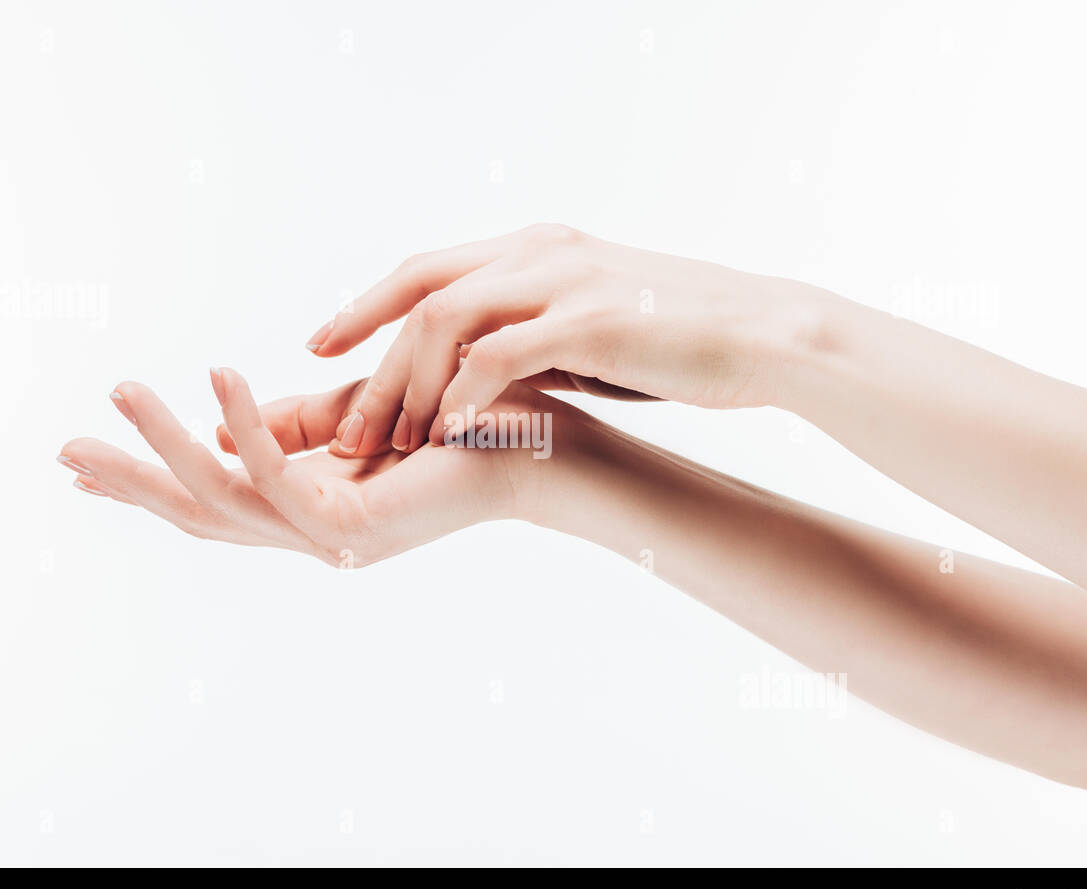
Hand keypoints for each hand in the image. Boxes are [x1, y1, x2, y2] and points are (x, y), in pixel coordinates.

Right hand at [56, 370, 568, 565]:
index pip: (214, 500)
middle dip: (130, 483)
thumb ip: (292, 420)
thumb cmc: (459, 427)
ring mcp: (329, 542)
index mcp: (310, 508)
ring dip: (165, 446)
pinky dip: (241, 428)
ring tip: (121, 390)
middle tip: (63, 450)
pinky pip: (278, 478)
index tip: (83, 461)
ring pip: (223, 500)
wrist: (539, 450)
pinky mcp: (352, 534)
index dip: (146, 481)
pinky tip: (216, 377)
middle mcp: (311, 535)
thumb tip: (222, 413)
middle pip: (199, 516)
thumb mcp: (354, 416)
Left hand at [307, 222, 839, 454]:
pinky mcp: (590, 321)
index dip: (365, 307)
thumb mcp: (589, 328)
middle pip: (420, 292)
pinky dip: (464, 396)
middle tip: (340, 418)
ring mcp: (562, 282)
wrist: (764, 336)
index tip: (322, 348)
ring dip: (408, 384)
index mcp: (534, 250)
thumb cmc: (678, 340)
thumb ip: (532, 335)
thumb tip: (481, 375)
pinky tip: (448, 435)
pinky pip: (499, 357)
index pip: (425, 270)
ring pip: (446, 321)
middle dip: (369, 355)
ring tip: (387, 440)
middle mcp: (538, 254)